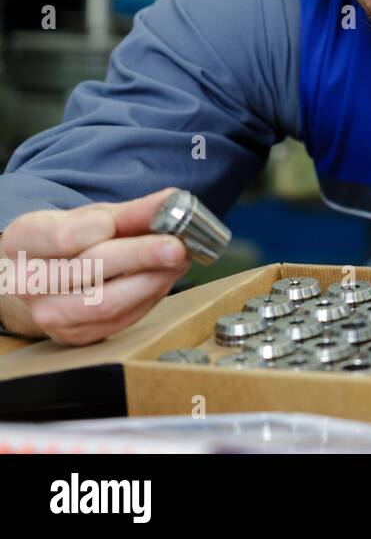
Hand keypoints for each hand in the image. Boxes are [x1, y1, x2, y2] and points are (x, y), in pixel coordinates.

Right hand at [0, 189, 190, 344]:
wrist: (50, 278)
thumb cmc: (74, 241)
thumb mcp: (97, 217)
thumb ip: (133, 212)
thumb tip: (173, 203)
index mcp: (24, 241)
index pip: (64, 237)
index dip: (101, 229)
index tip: (133, 220)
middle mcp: (27, 282)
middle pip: (90, 269)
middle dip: (140, 256)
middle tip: (176, 246)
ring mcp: (49, 314)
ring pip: (105, 303)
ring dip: (150, 282)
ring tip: (178, 261)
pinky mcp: (75, 335)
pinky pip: (118, 320)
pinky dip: (148, 299)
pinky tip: (163, 280)